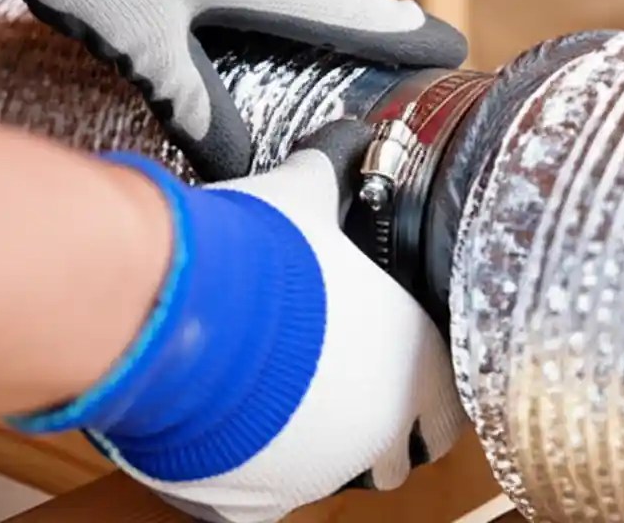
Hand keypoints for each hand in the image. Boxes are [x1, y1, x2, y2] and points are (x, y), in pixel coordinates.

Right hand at [10, 120, 467, 522]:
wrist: (178, 314)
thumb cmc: (256, 256)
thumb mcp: (305, 196)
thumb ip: (335, 170)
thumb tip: (350, 137)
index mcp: (413, 365)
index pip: (446, 409)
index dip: (425, 397)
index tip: (397, 381)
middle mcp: (380, 432)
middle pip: (396, 455)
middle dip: (373, 431)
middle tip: (332, 388)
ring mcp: (317, 474)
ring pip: (330, 478)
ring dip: (314, 449)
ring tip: (276, 404)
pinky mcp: (253, 502)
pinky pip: (260, 499)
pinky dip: (248, 473)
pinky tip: (228, 431)